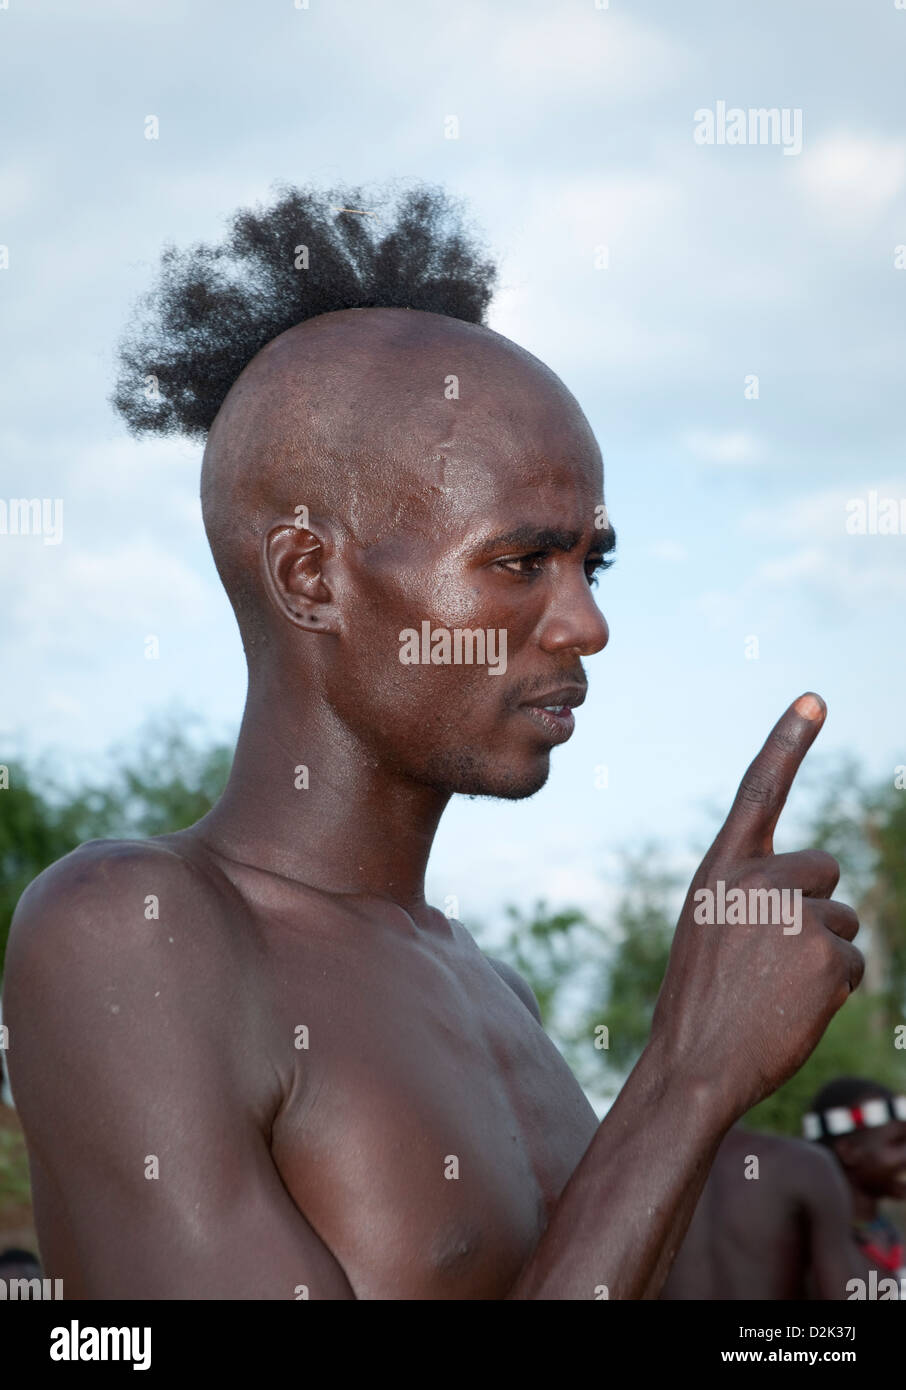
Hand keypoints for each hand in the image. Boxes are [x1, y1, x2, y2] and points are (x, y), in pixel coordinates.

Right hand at [651, 693, 862, 1117]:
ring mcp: (792, 914)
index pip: (759, 791)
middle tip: (774, 957)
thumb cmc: (701, 1000)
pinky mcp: (826, 954)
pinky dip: (836, 990)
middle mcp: (757, 879)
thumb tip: (822, 886)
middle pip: (824, 870)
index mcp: (721, 869)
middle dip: (816, 907)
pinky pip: (857, 962)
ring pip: (843, 920)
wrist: (694, 1063)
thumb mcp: (708, 927)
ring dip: (824, 956)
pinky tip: (796, 1008)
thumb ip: (752, 893)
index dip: (788, 741)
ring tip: (777, 990)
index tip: (815, 697)